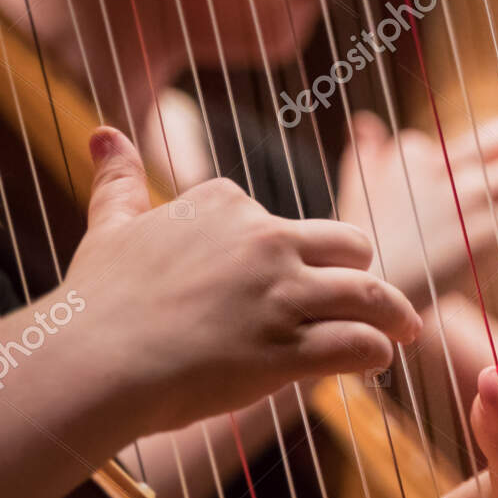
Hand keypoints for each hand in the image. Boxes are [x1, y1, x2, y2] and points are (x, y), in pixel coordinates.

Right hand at [67, 127, 419, 431]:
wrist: (91, 362)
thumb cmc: (97, 303)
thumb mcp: (110, 227)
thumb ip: (119, 182)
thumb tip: (104, 133)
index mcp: (226, 205)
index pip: (285, 221)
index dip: (294, 254)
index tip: (291, 280)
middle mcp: (263, 241)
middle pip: (350, 245)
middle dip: (363, 272)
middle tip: (379, 302)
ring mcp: (281, 295)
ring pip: (371, 295)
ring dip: (396, 315)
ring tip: (406, 331)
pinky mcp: (291, 349)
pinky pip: (361, 344)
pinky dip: (378, 353)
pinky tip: (377, 363)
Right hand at [337, 111, 497, 303]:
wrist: (355, 304)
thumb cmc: (360, 259)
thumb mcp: (356, 196)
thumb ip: (365, 158)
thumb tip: (367, 123)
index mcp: (413, 156)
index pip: (471, 140)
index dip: (496, 168)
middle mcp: (439, 168)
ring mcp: (459, 200)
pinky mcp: (475, 234)